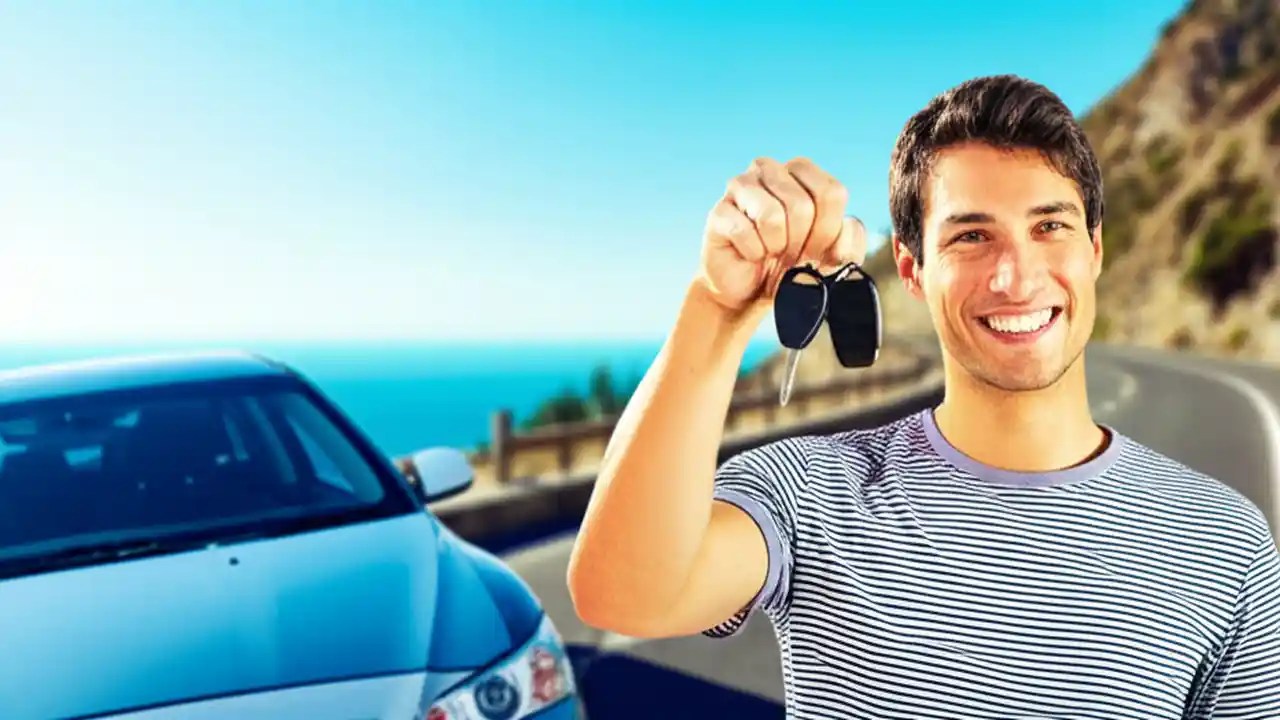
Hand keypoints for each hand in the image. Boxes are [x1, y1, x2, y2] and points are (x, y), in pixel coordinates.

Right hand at [697, 157, 865, 314]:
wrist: (750, 291)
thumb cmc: (792, 267)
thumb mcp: (832, 259)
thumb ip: (851, 240)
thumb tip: (846, 226)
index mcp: (802, 172)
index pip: (830, 192)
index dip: (827, 230)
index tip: (815, 247)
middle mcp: (769, 169)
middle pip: (802, 205)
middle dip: (800, 241)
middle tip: (789, 253)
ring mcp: (740, 186)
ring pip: (771, 215)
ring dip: (775, 245)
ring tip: (770, 251)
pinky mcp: (719, 212)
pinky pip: (744, 232)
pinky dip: (752, 252)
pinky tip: (749, 254)